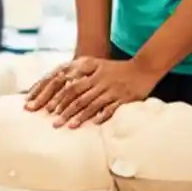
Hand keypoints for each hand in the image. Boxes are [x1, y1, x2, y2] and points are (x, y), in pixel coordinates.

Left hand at [24, 57, 158, 128]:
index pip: (70, 84)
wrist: (143, 68)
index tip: (48, 109)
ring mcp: (112, 89)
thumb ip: (80, 72)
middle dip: (64, 109)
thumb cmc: (116, 69)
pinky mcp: (124, 98)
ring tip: (69, 126)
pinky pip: (111, 108)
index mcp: (91, 71)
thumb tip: (58, 81)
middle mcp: (100, 79)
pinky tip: (94, 124)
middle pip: (78, 95)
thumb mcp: (97, 64)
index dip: (58, 97)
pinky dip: (102, 115)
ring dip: (79, 116)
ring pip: (92, 103)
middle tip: (53, 122)